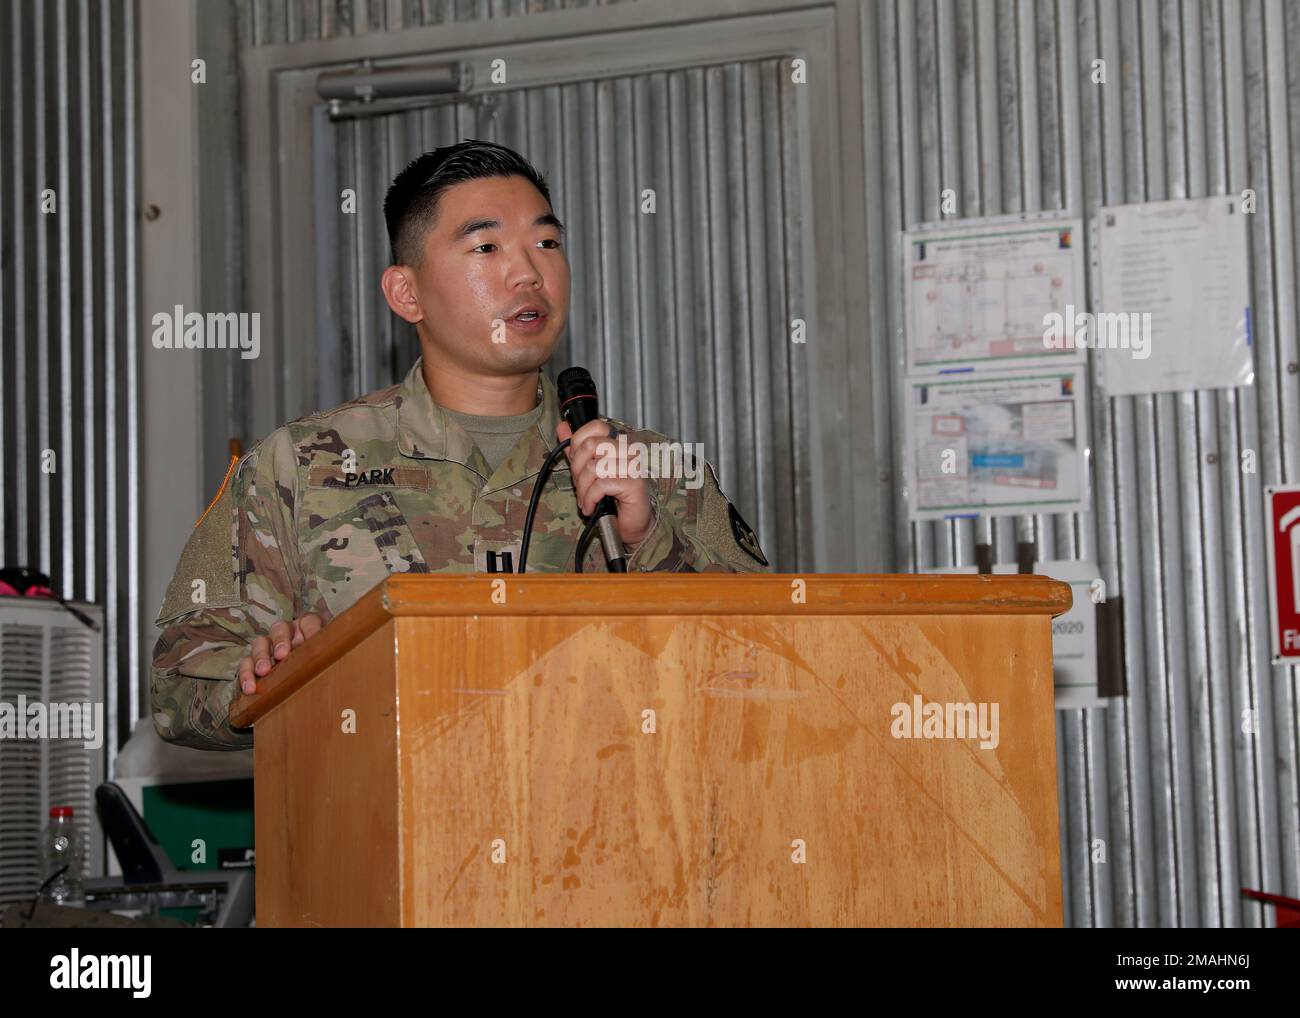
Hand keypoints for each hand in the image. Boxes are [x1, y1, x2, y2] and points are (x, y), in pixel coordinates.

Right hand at [238, 613, 324, 693]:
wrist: (309, 687)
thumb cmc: (323, 666)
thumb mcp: (330, 658)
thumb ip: (332, 654)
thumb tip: (337, 655)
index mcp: (308, 629)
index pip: (309, 621)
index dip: (311, 629)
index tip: (313, 640)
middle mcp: (287, 634)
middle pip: (280, 628)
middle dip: (280, 640)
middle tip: (282, 654)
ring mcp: (269, 647)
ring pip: (260, 643)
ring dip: (261, 656)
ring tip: (264, 671)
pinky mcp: (255, 663)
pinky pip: (246, 664)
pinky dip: (246, 674)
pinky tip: (250, 688)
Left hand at [556, 418, 653, 546]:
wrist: (629, 524)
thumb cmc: (612, 499)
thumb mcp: (587, 471)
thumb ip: (576, 450)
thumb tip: (562, 428)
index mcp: (618, 444)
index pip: (597, 426)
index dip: (579, 443)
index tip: (577, 463)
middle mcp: (628, 451)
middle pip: (590, 446)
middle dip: (577, 470)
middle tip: (581, 486)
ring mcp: (633, 466)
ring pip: (593, 467)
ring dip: (583, 489)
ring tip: (586, 500)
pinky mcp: (634, 483)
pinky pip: (601, 485)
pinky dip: (590, 499)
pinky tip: (591, 507)